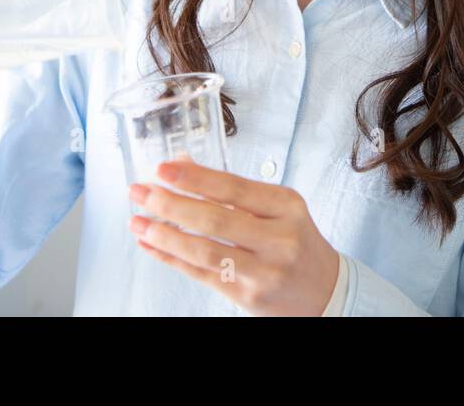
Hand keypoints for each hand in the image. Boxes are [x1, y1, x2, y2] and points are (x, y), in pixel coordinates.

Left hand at [127, 157, 340, 315]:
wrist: (325, 290)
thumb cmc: (297, 242)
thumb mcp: (278, 208)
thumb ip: (232, 190)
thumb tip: (183, 167)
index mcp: (287, 207)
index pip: (234, 188)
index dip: (195, 179)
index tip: (163, 169)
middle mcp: (278, 239)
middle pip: (215, 220)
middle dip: (170, 204)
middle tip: (141, 192)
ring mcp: (263, 271)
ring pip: (204, 251)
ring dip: (165, 235)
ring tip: (138, 222)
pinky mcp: (248, 296)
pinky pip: (201, 275)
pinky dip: (172, 258)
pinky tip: (152, 246)